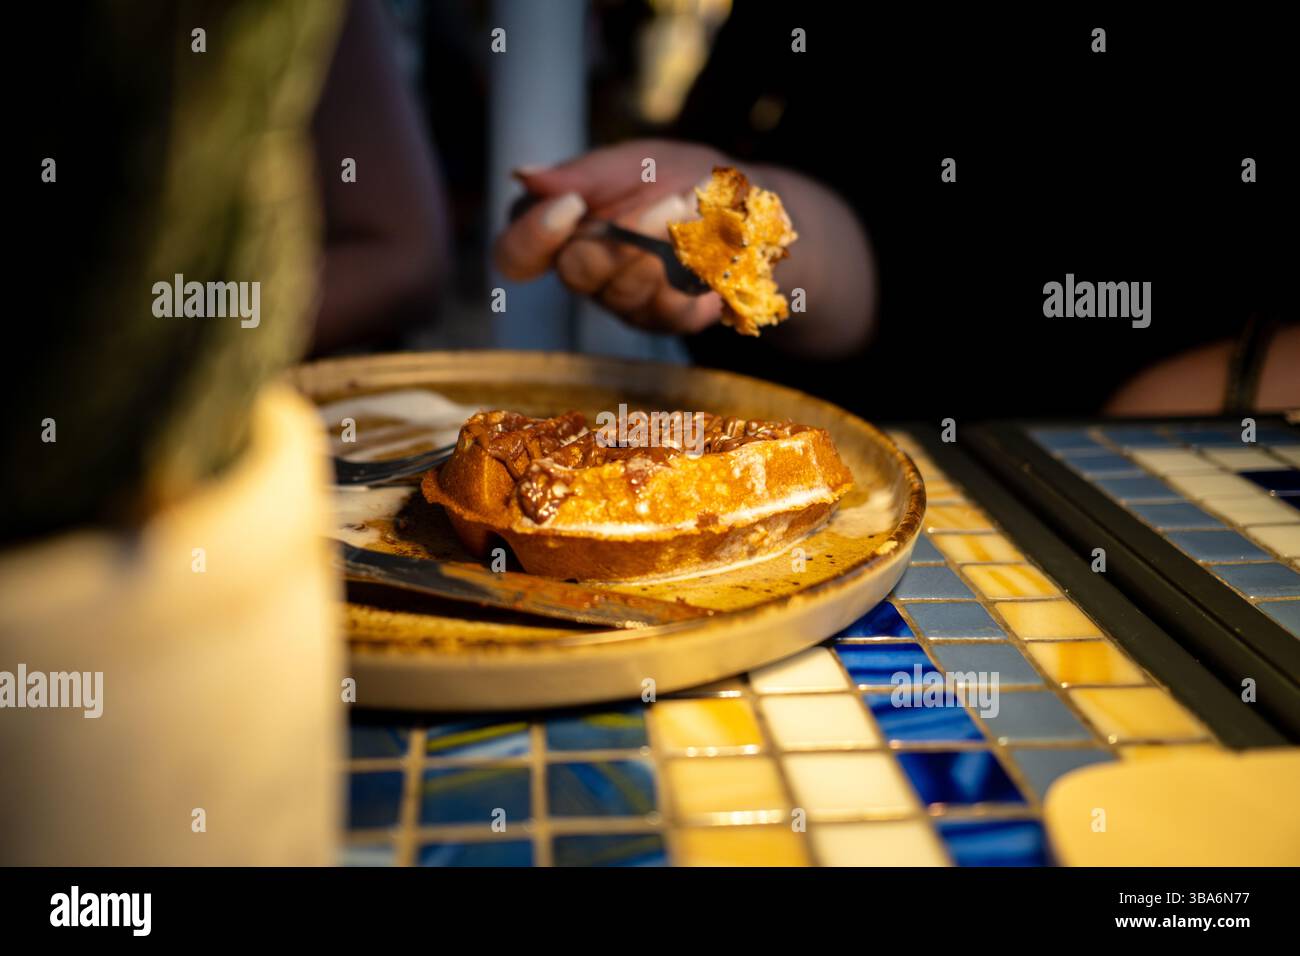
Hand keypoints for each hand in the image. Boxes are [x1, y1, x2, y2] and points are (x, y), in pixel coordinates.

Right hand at [494, 140, 726, 333]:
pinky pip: (671, 305)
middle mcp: (584, 272)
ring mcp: (623, 301)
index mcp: (559, 229)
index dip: (535, 236)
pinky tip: (713, 239)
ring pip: (628, 290)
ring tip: (699, 208)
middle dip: (624, 235)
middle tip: (669, 202)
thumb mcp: (631, 162)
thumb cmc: (674, 177)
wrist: (743, 203)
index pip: (517, 255)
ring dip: (669, 245)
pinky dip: (697, 265)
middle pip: (577, 274)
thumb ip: (583, 175)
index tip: (573, 204)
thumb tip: (523, 174)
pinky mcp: (664, 320)